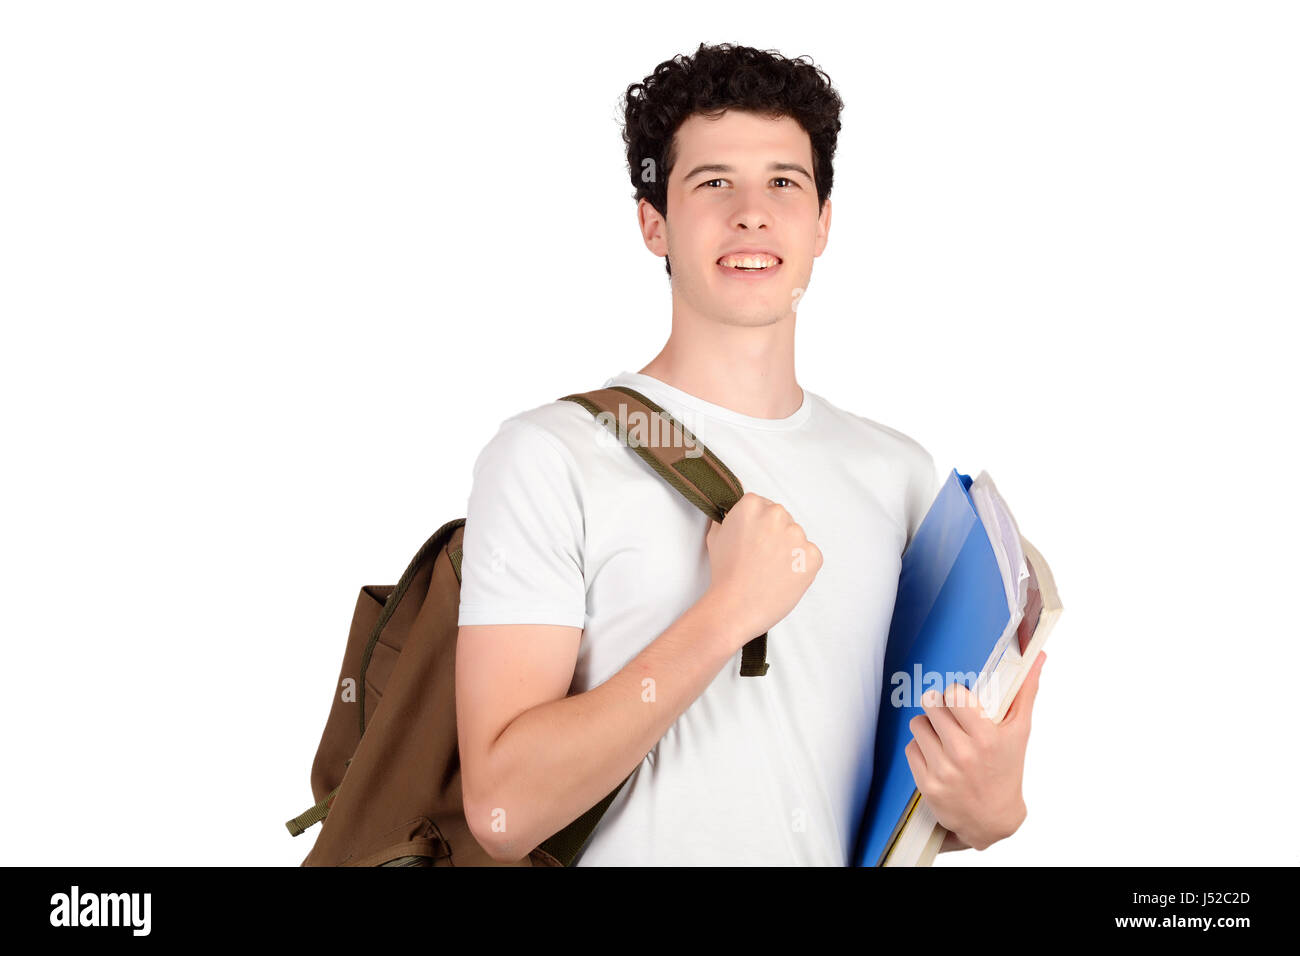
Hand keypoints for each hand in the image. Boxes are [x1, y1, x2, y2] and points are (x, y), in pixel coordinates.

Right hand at [702, 492, 822, 648]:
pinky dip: (800, 565)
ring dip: (787, 549)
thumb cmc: (725, 574)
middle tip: (760, 557)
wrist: (736, 606)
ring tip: (770, 570)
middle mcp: (777, 515)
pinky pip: (810, 555)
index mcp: (752, 505)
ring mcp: (797, 535)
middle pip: (781, 519)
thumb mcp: (715, 535)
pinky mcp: (812, 556)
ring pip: (796, 537)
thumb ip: (727, 517)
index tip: (751, 539)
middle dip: (774, 534)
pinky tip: (782, 577)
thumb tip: (732, 512)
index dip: (756, 524)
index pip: (762, 505)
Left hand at [905, 651, 1045, 850]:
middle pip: (931, 705)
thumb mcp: (1019, 732)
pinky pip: (910, 748)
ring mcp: (943, 771)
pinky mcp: (927, 784)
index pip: (954, 695)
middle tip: (950, 717)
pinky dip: (921, 749)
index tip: (960, 700)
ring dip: (928, 727)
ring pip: (917, 724)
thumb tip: (1037, 656)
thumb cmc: (1007, 769)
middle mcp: (963, 754)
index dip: (955, 694)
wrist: (993, 819)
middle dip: (939, 708)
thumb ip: (1026, 692)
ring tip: (944, 736)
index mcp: (986, 737)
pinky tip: (937, 756)